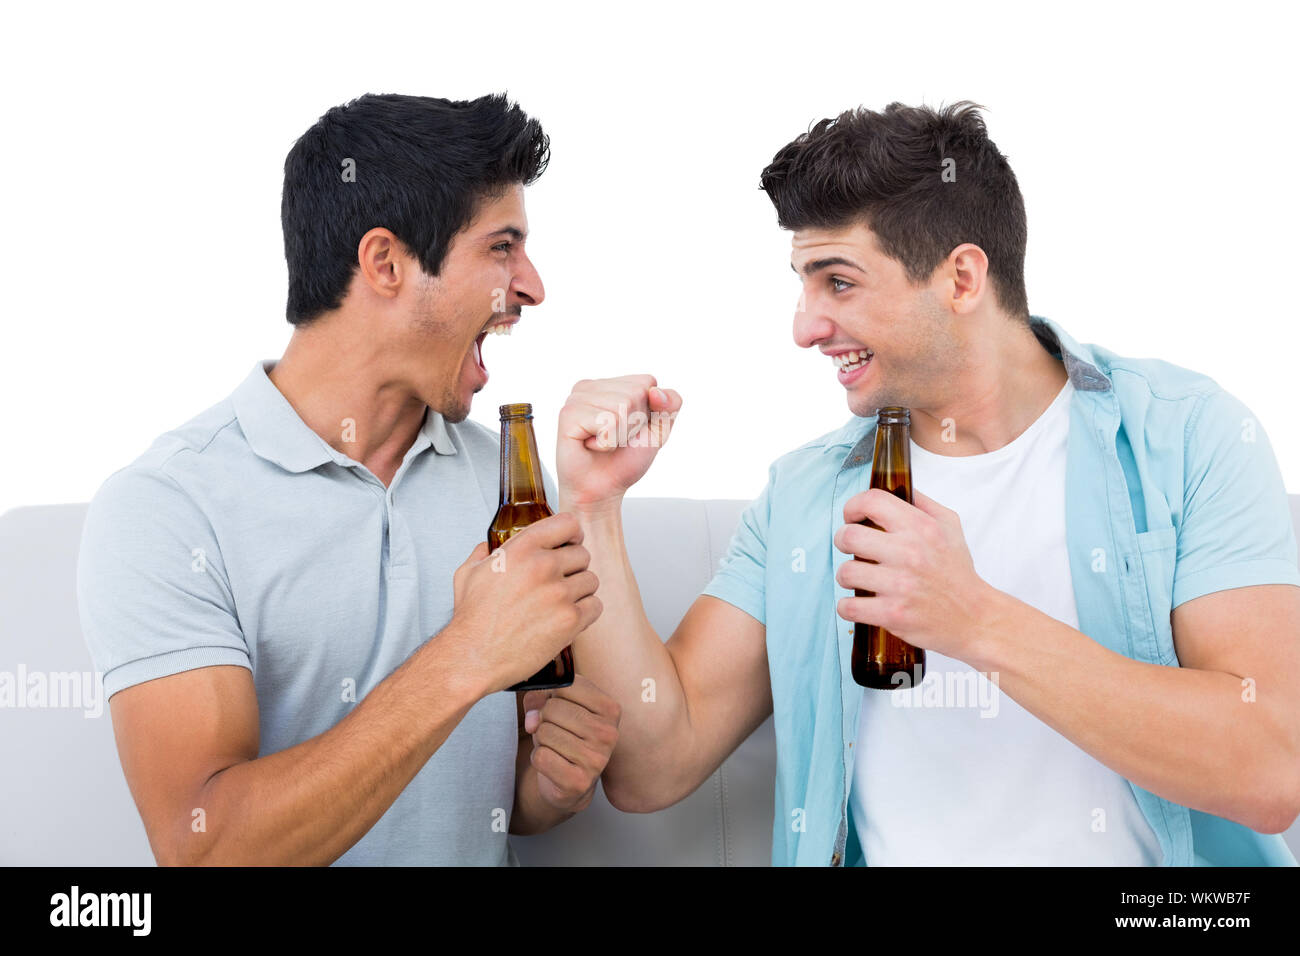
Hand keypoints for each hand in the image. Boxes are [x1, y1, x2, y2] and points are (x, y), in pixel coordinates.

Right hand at [450, 514, 601, 692]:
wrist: (474, 657)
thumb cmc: (471, 619)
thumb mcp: (467, 574)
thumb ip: (482, 554)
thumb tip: (488, 548)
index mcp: (521, 548)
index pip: (568, 523)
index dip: (572, 534)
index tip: (569, 544)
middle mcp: (543, 566)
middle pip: (583, 554)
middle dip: (573, 568)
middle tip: (558, 583)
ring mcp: (559, 593)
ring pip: (591, 580)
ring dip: (580, 592)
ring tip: (560, 604)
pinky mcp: (570, 620)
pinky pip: (595, 606)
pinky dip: (586, 613)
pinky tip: (568, 619)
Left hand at [521, 675, 621, 812]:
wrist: (572, 781)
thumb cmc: (565, 735)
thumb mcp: (556, 705)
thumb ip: (539, 696)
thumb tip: (532, 719)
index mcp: (610, 708)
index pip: (565, 684)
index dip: (550, 694)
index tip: (557, 706)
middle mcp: (608, 733)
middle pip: (552, 708)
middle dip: (543, 719)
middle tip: (556, 732)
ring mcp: (596, 759)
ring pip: (543, 732)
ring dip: (541, 740)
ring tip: (556, 748)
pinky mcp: (579, 782)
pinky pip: (540, 757)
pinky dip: (538, 759)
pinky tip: (553, 764)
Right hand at [556, 375, 681, 511]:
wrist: (600, 491)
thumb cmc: (624, 460)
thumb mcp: (658, 430)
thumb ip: (670, 405)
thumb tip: (655, 391)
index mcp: (610, 384)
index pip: (648, 382)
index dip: (648, 413)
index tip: (629, 429)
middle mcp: (591, 386)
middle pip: (636, 393)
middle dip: (633, 425)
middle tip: (613, 439)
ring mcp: (577, 398)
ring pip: (622, 406)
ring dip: (619, 435)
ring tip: (602, 443)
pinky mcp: (568, 414)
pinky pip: (607, 422)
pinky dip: (607, 442)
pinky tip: (591, 446)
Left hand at [832, 487, 993, 661]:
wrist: (975, 618)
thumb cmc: (957, 571)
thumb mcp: (950, 526)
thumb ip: (921, 502)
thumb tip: (894, 485)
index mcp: (921, 528)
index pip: (872, 501)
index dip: (853, 506)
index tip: (852, 517)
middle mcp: (910, 553)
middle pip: (849, 536)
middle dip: (842, 541)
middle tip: (850, 547)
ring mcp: (900, 585)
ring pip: (845, 572)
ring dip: (847, 576)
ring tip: (859, 578)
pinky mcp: (892, 614)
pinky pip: (848, 606)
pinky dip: (847, 607)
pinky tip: (859, 603)